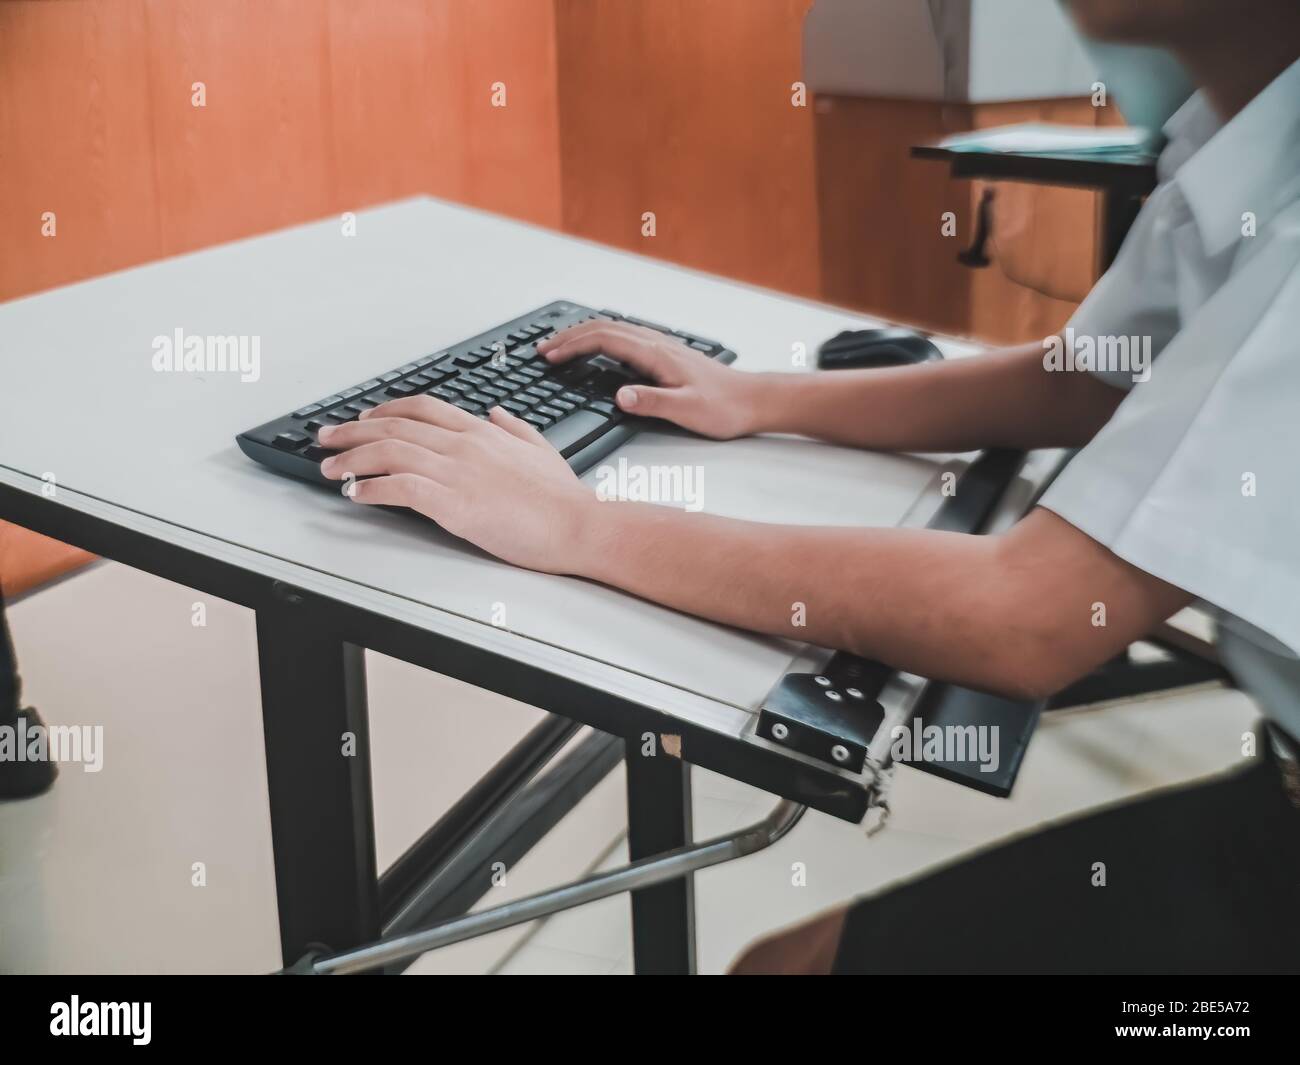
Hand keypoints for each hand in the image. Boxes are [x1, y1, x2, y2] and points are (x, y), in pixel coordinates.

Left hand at [316, 397, 598, 573]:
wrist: (578, 525)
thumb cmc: (564, 498)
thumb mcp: (542, 449)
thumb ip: (515, 428)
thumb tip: (496, 413)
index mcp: (482, 431)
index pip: (421, 408)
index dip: (384, 410)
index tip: (363, 418)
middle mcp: (464, 444)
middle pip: (393, 427)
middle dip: (352, 431)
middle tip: (327, 438)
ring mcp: (458, 472)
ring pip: (389, 453)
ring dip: (351, 459)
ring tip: (328, 469)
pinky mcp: (454, 503)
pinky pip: (399, 488)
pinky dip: (370, 488)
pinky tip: (355, 494)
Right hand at [538, 320, 760, 439]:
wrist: (753, 399)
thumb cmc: (725, 407)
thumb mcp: (688, 410)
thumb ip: (653, 402)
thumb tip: (620, 395)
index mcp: (656, 355)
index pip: (605, 339)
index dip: (573, 345)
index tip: (550, 355)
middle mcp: (658, 345)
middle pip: (605, 328)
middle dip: (570, 335)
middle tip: (544, 348)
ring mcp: (662, 347)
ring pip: (615, 329)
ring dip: (585, 334)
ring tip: (563, 345)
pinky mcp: (667, 354)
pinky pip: (627, 337)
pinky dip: (603, 338)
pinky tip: (600, 348)